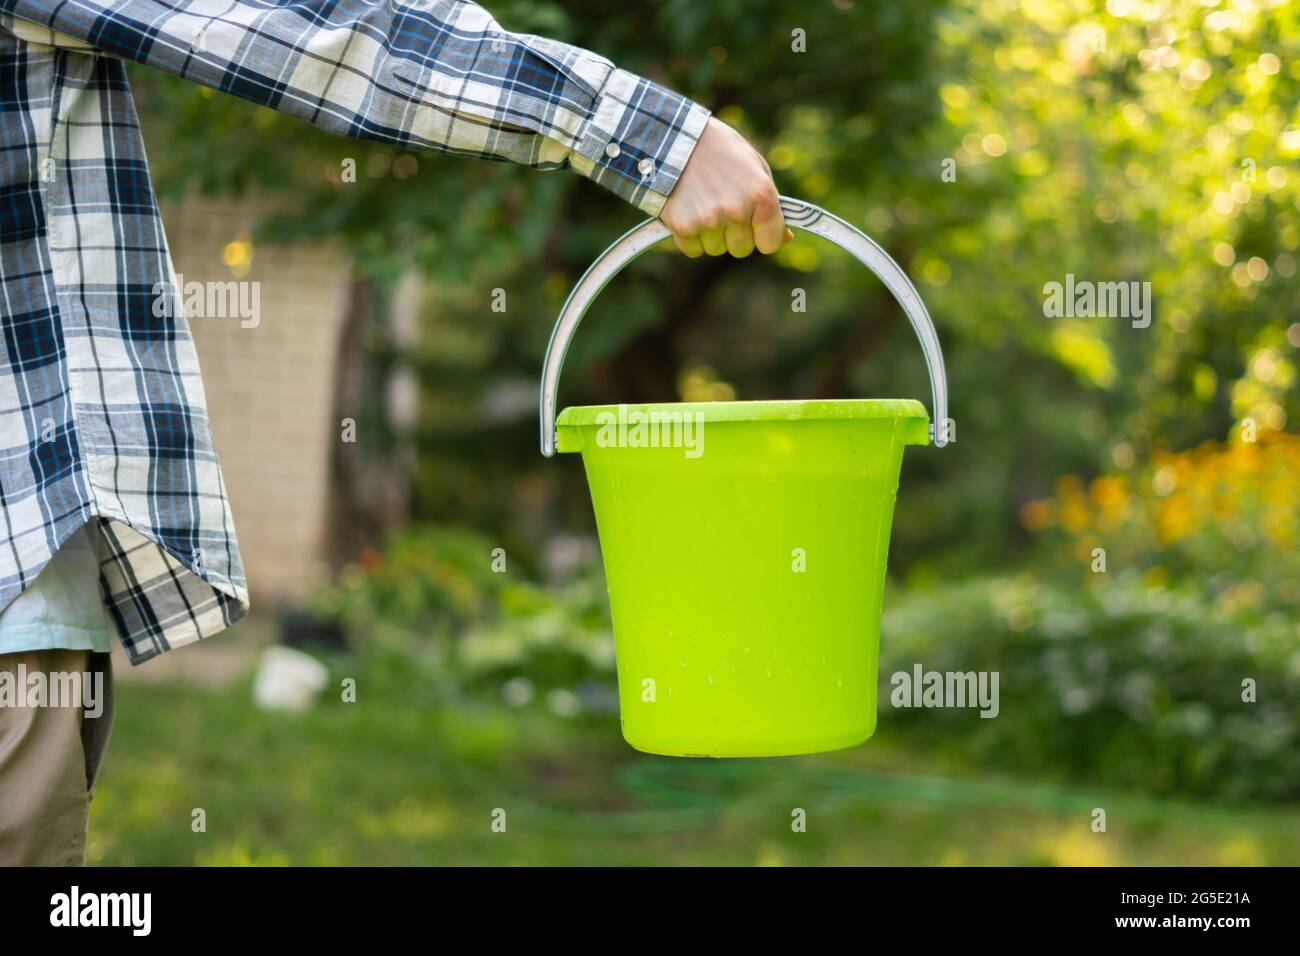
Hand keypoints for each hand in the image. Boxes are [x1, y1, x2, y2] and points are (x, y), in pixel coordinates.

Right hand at [660, 117, 793, 257]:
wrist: (676, 139)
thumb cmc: (721, 150)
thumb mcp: (755, 167)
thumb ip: (772, 203)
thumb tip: (785, 237)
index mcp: (761, 195)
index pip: (770, 244)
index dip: (762, 236)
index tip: (753, 226)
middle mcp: (737, 211)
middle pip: (741, 249)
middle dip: (734, 235)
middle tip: (722, 208)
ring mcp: (709, 221)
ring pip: (716, 249)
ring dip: (711, 235)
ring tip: (703, 203)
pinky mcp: (683, 227)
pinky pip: (693, 249)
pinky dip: (690, 237)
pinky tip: (688, 211)